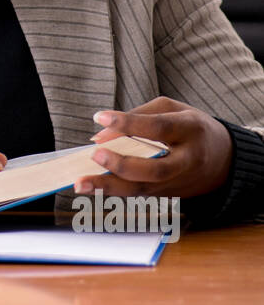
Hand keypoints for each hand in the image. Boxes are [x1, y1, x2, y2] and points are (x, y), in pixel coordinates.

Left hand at [77, 97, 232, 200]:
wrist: (224, 161)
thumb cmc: (191, 128)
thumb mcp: (173, 109)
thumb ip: (138, 116)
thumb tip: (101, 134)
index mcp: (191, 130)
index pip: (159, 128)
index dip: (129, 123)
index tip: (100, 116)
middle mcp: (187, 160)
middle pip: (155, 169)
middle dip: (122, 164)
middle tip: (96, 154)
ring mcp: (177, 182)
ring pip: (143, 190)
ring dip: (109, 188)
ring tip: (81, 183)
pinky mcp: (166, 195)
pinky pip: (137, 195)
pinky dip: (112, 192)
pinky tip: (91, 188)